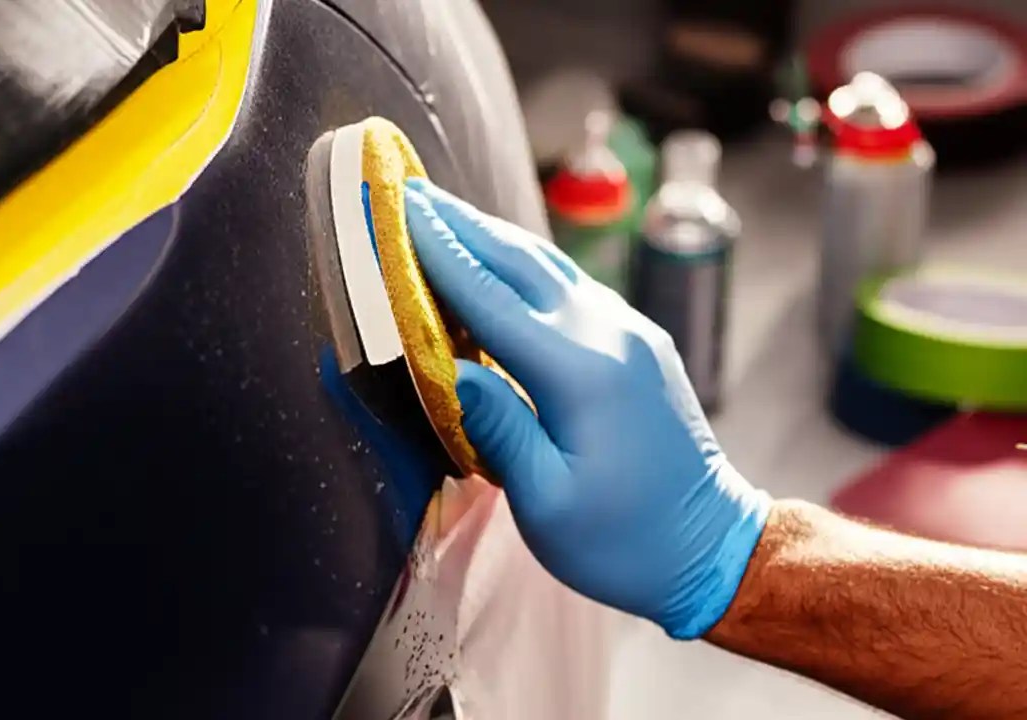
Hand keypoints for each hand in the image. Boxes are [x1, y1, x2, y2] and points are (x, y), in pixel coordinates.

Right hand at [403, 178, 769, 638]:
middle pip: (520, 262)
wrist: (712, 549)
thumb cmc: (622, 542)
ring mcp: (630, 332)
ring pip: (549, 266)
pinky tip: (499, 261)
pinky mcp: (639, 342)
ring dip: (492, 236)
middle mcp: (609, 335)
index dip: (440, 252)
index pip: (491, 298)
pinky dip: (524, 265)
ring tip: (444, 212)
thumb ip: (497, 428)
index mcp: (581, 373)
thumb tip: (449, 369)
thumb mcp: (546, 503)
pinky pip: (571, 286)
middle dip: (460, 224)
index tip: (399, 208)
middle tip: (409, 189)